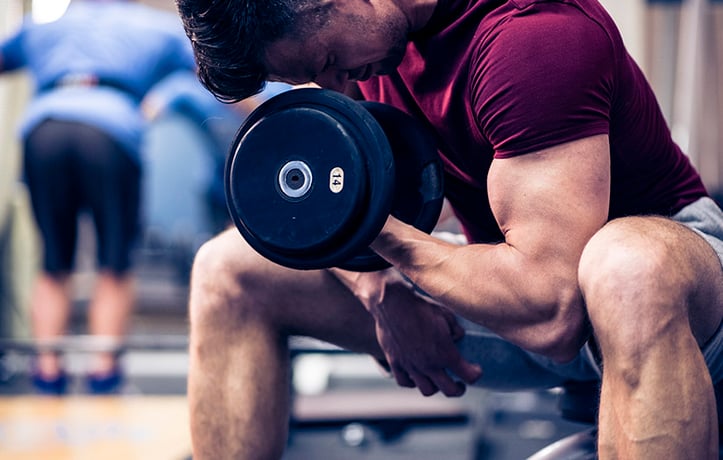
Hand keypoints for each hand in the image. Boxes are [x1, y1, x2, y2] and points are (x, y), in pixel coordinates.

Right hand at [369, 272, 481, 396]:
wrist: (392, 303)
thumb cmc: (421, 307)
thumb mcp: (446, 314)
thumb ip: (455, 330)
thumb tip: (458, 336)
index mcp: (446, 353)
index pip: (469, 376)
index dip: (475, 374)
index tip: (476, 369)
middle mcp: (429, 364)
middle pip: (450, 390)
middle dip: (459, 389)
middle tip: (460, 383)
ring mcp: (411, 366)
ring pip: (427, 390)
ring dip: (436, 387)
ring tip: (437, 380)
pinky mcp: (395, 363)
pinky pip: (405, 382)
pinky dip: (413, 382)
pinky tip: (416, 375)